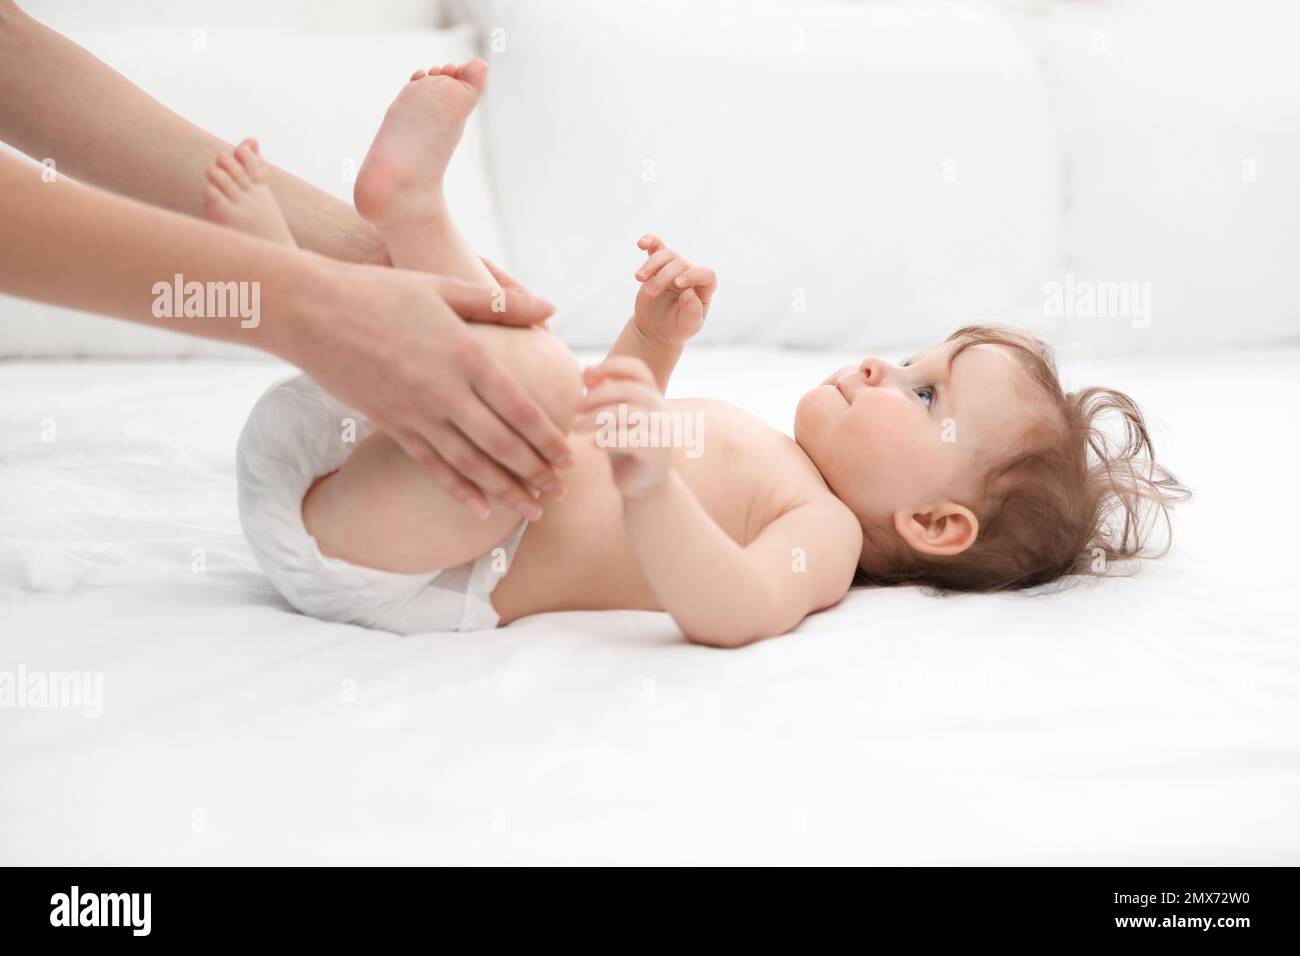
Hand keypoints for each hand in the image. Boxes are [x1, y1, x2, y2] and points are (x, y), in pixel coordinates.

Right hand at [288, 263, 573, 519]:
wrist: (311, 311)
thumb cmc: (381, 292)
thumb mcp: (444, 287)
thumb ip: (501, 303)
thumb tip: (551, 307)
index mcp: (467, 355)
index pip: (520, 408)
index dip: (548, 438)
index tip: (569, 457)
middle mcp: (446, 391)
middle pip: (501, 444)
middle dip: (536, 472)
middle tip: (561, 492)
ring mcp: (417, 413)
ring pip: (471, 464)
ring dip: (506, 490)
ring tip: (533, 509)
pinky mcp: (392, 426)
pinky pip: (432, 467)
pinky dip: (460, 491)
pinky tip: (481, 510)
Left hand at [575, 356, 672, 497]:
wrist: (641, 486)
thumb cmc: (622, 448)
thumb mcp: (608, 419)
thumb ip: (601, 395)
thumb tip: (587, 370)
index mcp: (650, 397)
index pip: (638, 370)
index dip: (614, 366)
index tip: (588, 373)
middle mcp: (660, 410)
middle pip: (630, 390)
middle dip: (599, 396)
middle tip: (575, 408)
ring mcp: (662, 431)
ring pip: (632, 413)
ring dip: (599, 418)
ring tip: (577, 428)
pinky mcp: (658, 454)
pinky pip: (635, 440)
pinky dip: (610, 440)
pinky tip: (593, 444)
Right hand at [632, 234, 715, 345]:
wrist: (657, 328)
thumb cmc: (677, 327)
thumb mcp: (687, 326)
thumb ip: (692, 311)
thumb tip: (689, 293)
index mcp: (704, 288)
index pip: (706, 274)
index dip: (694, 275)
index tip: (679, 284)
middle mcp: (691, 274)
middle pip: (680, 263)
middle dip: (664, 277)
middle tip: (651, 293)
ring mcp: (674, 267)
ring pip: (666, 254)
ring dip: (651, 264)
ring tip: (639, 278)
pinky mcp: (658, 266)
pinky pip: (656, 247)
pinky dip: (649, 241)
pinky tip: (641, 243)